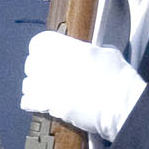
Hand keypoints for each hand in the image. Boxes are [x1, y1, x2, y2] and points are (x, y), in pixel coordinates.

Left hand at [20, 30, 145, 142]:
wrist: (120, 103)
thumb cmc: (117, 78)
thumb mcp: (106, 53)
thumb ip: (90, 51)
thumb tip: (89, 55)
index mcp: (65, 47)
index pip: (38, 42)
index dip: (42, 49)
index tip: (47, 54)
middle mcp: (52, 64)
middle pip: (31, 63)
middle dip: (38, 69)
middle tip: (50, 73)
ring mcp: (48, 85)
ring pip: (28, 84)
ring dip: (35, 86)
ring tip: (46, 89)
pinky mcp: (49, 105)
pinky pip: (28, 101)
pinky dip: (32, 102)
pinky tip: (40, 103)